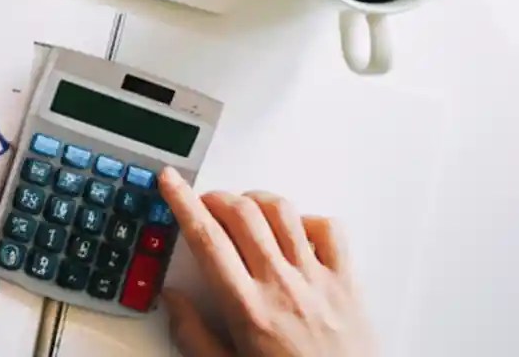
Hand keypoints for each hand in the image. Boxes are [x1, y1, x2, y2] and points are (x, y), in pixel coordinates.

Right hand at [158, 169, 375, 356]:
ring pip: (283, 211)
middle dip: (216, 198)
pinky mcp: (346, 281)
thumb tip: (173, 301)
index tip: (171, 181)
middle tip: (205, 204)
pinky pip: (328, 229)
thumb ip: (195, 336)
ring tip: (245, 211)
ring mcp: (317, 279)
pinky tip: (294, 233)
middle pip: (242, 214)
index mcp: (248, 310)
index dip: (183, 202)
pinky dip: (307, 220)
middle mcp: (282, 286)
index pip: (207, 239)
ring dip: (256, 201)